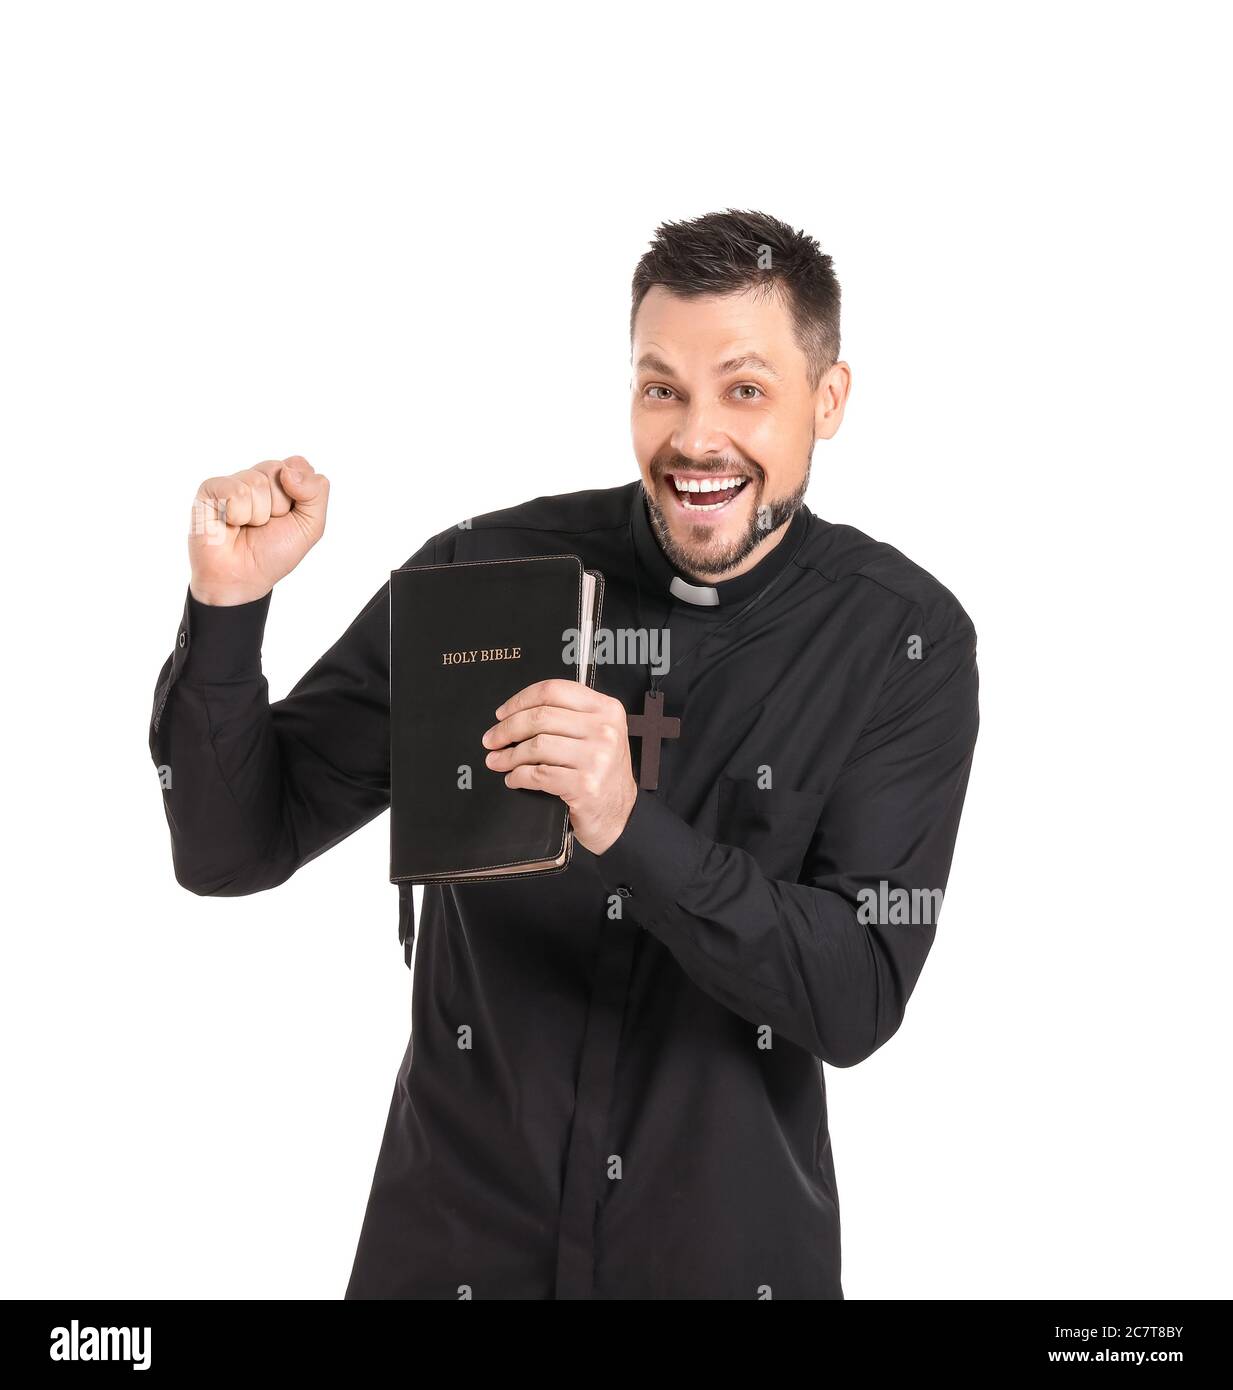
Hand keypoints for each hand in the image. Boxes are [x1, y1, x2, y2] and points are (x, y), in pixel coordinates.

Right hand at [188, 456, 329, 605]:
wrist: (242, 577)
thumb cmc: (273, 553)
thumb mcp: (310, 526)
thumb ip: (316, 492)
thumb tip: (288, 471)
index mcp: (282, 482)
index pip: (299, 465)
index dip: (301, 494)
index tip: (289, 516)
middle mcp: (258, 477)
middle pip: (279, 470)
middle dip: (279, 505)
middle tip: (265, 524)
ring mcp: (234, 482)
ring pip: (258, 482)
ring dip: (258, 515)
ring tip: (247, 526)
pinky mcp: (210, 489)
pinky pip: (235, 491)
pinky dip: (237, 515)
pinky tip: (229, 524)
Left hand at [481, 679, 636, 855]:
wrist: (620, 814)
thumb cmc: (602, 772)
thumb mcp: (597, 734)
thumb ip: (569, 716)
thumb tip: (517, 713)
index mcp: (606, 709)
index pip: (553, 691)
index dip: (520, 700)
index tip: (502, 713)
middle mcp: (604, 730)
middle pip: (540, 717)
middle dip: (506, 728)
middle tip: (491, 739)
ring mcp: (596, 758)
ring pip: (536, 746)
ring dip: (509, 755)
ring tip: (497, 761)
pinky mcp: (585, 785)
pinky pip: (538, 774)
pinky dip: (519, 776)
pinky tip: (514, 778)